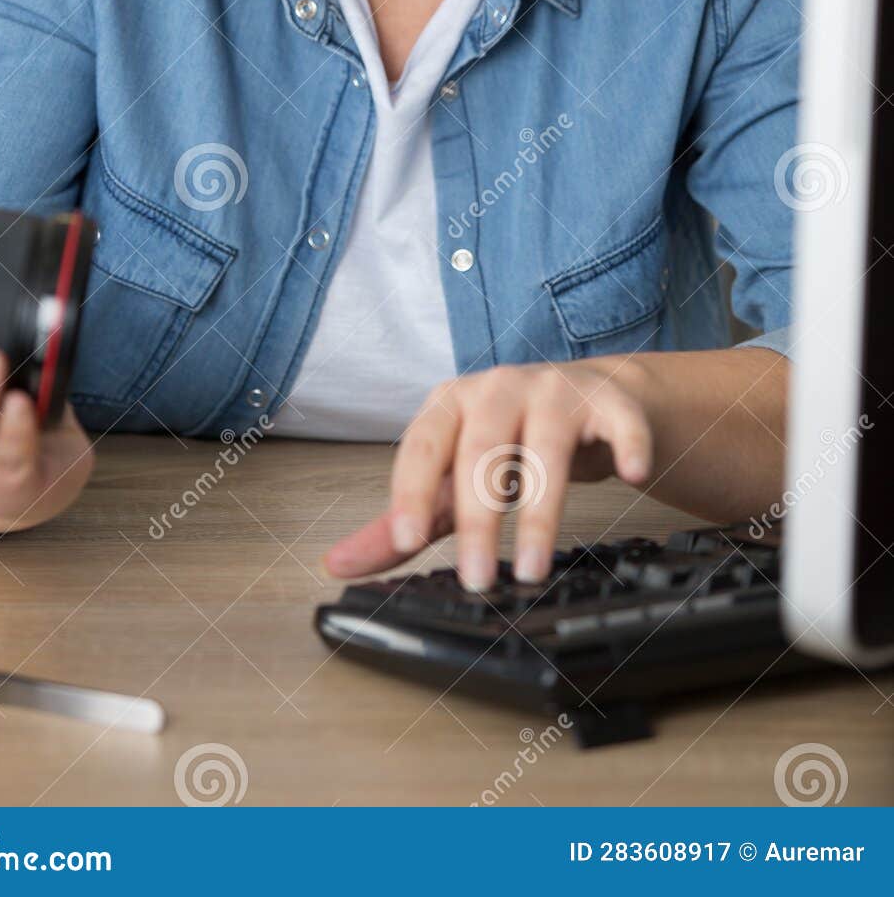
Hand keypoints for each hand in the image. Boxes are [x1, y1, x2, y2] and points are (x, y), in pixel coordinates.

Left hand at [321, 360, 654, 590]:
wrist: (593, 403)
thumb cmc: (513, 444)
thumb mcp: (452, 481)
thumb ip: (401, 523)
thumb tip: (337, 565)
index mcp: (452, 404)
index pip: (423, 446)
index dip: (413, 492)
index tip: (408, 540)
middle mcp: (500, 389)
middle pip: (482, 451)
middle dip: (479, 520)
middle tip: (477, 579)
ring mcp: (557, 390)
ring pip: (545, 448)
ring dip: (540, 513)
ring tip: (532, 569)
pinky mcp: (610, 401)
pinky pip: (619, 422)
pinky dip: (626, 445)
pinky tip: (630, 475)